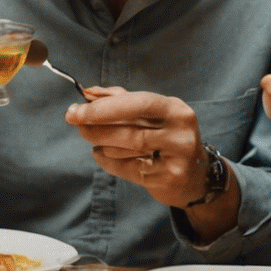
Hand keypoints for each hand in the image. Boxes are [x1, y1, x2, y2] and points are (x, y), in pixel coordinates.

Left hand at [65, 87, 209, 206]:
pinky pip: (125, 169)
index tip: (75, 111)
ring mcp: (177, 157)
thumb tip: (87, 93)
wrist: (194, 176)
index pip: (137, 103)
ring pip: (125, 149)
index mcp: (175, 109)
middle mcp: (180, 132)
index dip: (103, 107)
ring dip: (102, 144)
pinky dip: (107, 162)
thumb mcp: (149, 114)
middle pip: (129, 129)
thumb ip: (118, 100)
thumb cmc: (164, 138)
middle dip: (96, 127)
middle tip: (76, 124)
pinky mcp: (168, 178)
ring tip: (98, 142)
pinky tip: (103, 156)